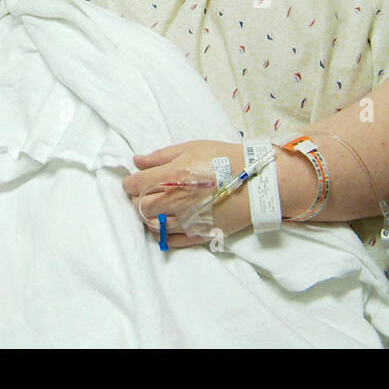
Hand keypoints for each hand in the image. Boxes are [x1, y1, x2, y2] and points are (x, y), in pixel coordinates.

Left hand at [122, 140, 251, 248]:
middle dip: (137, 199)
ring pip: (153, 225)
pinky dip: (163, 233)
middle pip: (140, 206)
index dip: (129, 183)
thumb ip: (162, 155)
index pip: (135, 185)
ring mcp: (187, 221)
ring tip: (158, 208)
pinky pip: (170, 240)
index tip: (133, 182)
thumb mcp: (194, 147)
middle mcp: (176, 201)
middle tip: (145, 194)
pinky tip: (167, 224)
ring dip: (149, 216)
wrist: (259, 183)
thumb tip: (137, 161)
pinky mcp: (199, 235)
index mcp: (173, 176)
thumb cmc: (228, 160)